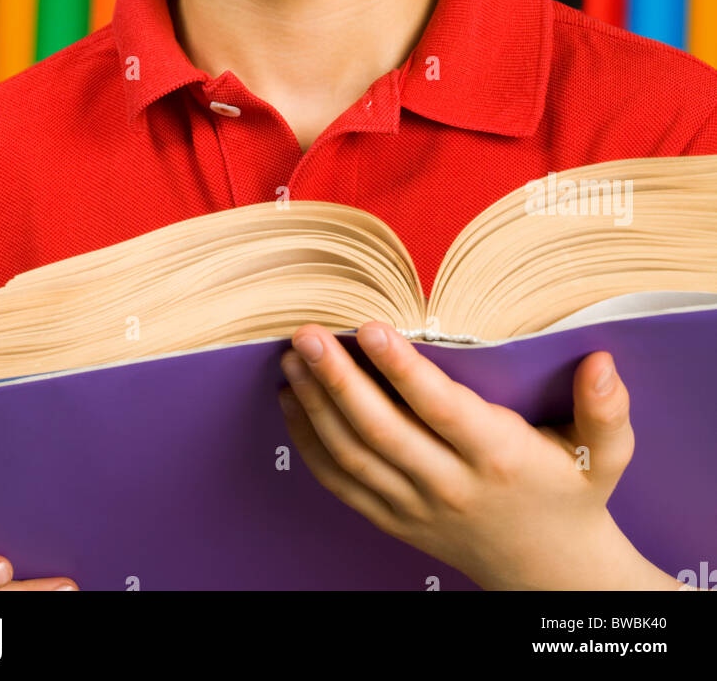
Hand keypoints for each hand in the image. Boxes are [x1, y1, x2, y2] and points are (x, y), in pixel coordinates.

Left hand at [278, 321, 679, 590]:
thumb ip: (606, 410)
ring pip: (353, 456)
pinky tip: (293, 403)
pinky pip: (343, 485)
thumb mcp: (606, 456)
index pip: (439, 408)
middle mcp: (450, 484)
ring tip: (293, 358)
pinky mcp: (395, 521)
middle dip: (338, 380)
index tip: (371, 327)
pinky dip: (310, 445)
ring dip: (316, 405)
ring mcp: (417, 507)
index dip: (402, 368)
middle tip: (307, 334)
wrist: (552, 573)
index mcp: (498, 457)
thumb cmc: (573, 496)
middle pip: (381, 431)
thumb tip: (601, 362)